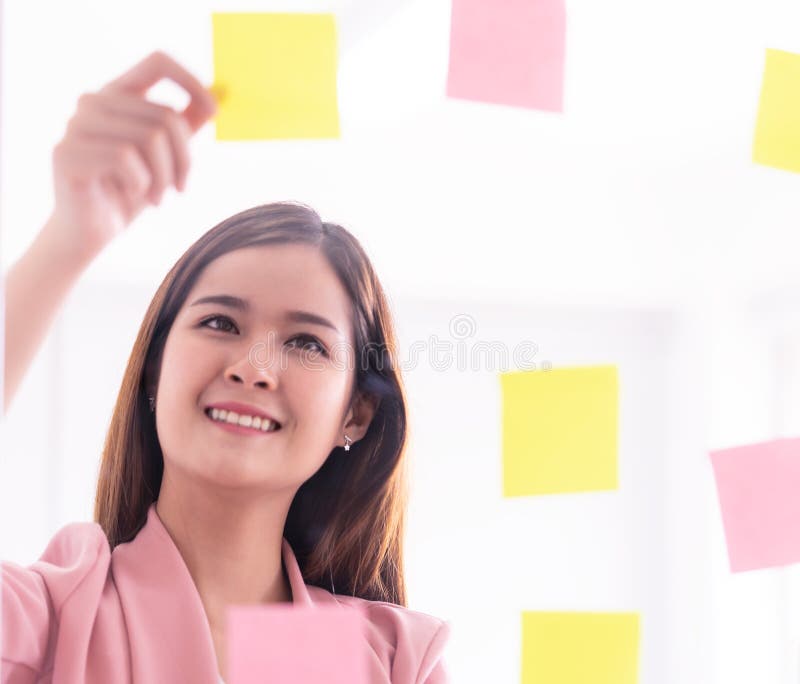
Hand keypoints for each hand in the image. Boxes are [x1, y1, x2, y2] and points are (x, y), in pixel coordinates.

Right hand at [47, 51, 216, 263]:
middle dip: (185, 159)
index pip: (157, 63)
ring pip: (150, 138)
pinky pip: (126, 160)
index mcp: (117, 95)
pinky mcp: (66, 153)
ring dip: (164, 178)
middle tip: (180, 188)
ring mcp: (76, 125)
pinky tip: (132, 197)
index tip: (214, 111)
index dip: (191, 82)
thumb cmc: (131, 192)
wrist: (93, 231)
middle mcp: (93, 101)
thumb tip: (214, 103)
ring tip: (157, 197)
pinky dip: (141, 185)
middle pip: (166, 116)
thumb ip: (184, 127)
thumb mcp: (165, 157)